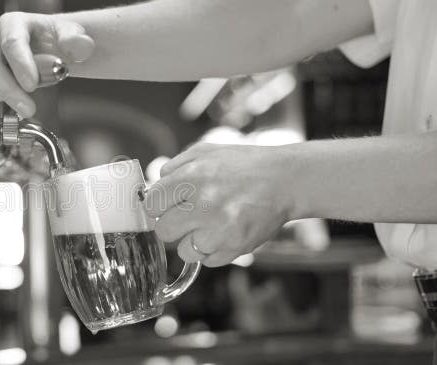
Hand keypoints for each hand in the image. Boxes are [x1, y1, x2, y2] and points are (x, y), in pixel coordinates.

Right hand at [0, 12, 94, 116]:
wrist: (46, 49)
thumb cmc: (55, 44)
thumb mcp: (73, 41)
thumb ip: (77, 43)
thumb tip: (79, 46)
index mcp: (15, 22)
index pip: (12, 42)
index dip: (20, 66)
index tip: (32, 85)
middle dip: (8, 89)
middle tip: (27, 108)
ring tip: (8, 102)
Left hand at [144, 143, 297, 266]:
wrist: (286, 180)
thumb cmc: (243, 165)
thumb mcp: (206, 152)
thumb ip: (175, 167)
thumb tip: (154, 186)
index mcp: (191, 177)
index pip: (151, 205)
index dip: (158, 206)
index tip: (167, 205)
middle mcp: (203, 204)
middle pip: (163, 231)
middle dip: (173, 224)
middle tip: (189, 216)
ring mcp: (219, 229)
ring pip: (183, 251)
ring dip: (192, 241)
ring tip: (210, 225)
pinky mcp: (234, 247)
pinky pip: (206, 261)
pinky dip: (212, 251)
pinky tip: (225, 233)